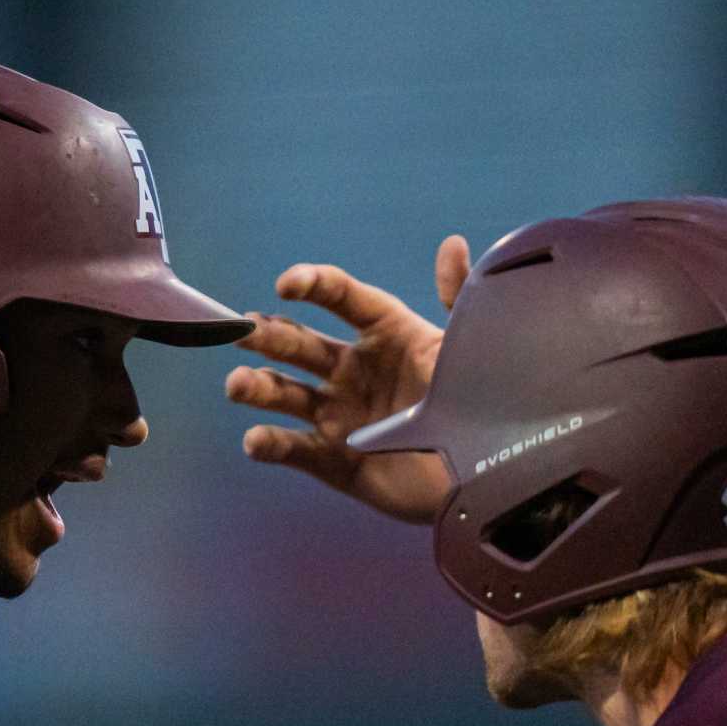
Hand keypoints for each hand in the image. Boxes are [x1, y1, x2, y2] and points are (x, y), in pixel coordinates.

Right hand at [226, 234, 471, 523]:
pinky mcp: (334, 460)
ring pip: (286, 394)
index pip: (342, 298)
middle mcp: (355, 370)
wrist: (489, 481)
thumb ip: (457, 299)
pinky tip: (255, 440)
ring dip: (256, 386)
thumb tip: (450, 244)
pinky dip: (270, 444)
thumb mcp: (470, 350)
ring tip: (237, 385)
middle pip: (301, 344)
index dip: (314, 285)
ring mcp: (341, 415)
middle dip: (268, 337)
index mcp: (387, 335)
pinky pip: (295, 449)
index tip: (287, 284)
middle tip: (243, 333)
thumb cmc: (482, 407)